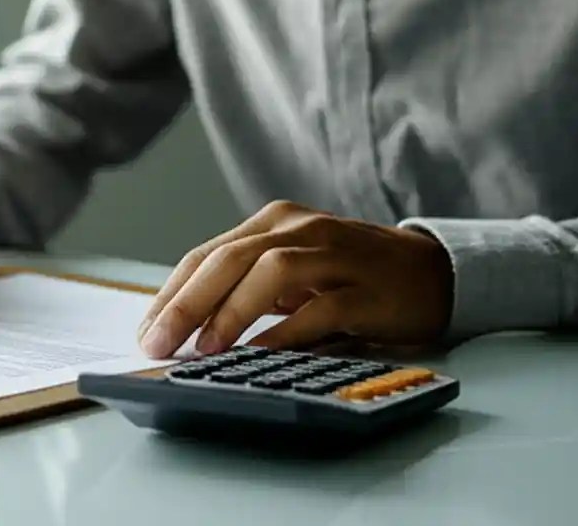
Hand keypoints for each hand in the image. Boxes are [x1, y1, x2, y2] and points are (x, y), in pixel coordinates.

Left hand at [137, 200, 453, 357]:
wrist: (432, 273)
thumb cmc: (348, 277)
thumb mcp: (290, 273)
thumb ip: (244, 288)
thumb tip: (183, 329)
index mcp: (272, 222)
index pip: (206, 254)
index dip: (171, 293)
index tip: (145, 331)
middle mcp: (299, 228)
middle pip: (229, 258)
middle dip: (186, 303)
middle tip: (157, 343)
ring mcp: (335, 254)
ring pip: (271, 271)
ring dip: (232, 311)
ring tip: (204, 349)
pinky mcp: (367, 287)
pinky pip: (321, 308)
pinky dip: (287, 332)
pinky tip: (260, 354)